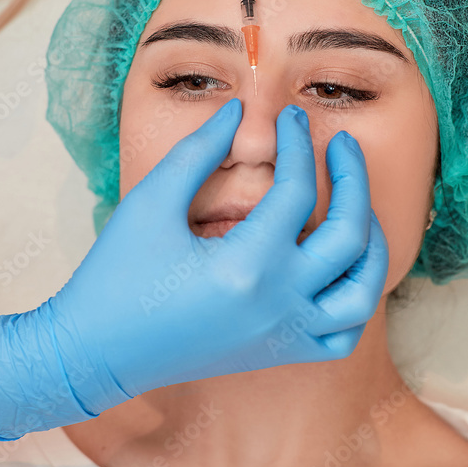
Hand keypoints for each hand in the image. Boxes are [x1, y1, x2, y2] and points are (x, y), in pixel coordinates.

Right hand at [0, 100, 388, 439]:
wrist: (96, 352)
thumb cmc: (116, 275)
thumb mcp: (151, 203)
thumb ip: (199, 152)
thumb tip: (238, 113)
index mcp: (246, 265)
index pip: (297, 189)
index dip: (298, 143)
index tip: (291, 117)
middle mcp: (278, 304)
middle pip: (350, 234)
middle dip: (354, 178)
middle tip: (342, 144)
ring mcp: (284, 335)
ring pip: (363, 292)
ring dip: (371, 243)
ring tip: (358, 207)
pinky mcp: (279, 353)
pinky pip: (343, 335)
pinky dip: (356, 301)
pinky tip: (338, 268)